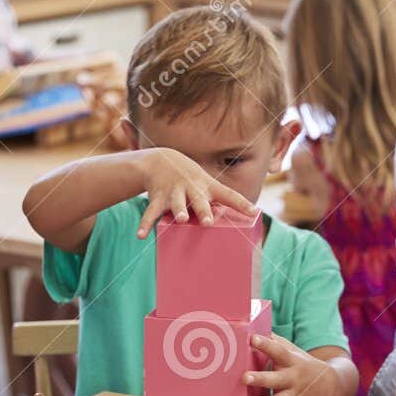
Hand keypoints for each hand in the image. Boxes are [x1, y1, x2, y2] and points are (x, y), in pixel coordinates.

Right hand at [134, 148, 256, 237]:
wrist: (161, 160)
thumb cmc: (191, 179)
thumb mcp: (207, 184)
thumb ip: (220, 201)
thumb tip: (245, 217)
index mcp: (208, 186)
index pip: (229, 195)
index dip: (241, 203)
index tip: (254, 212)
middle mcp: (192, 188)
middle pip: (200, 200)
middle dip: (204, 210)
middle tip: (208, 221)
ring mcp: (174, 192)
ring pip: (176, 203)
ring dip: (179, 211)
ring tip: (182, 220)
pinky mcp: (157, 198)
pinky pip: (151, 212)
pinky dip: (146, 224)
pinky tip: (141, 235)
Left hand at [246, 333, 338, 395]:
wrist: (331, 387)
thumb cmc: (303, 365)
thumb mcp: (293, 351)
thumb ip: (275, 341)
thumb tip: (255, 324)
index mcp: (292, 361)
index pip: (278, 351)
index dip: (266, 344)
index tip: (252, 339)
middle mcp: (293, 379)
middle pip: (276, 379)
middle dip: (260, 378)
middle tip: (244, 377)